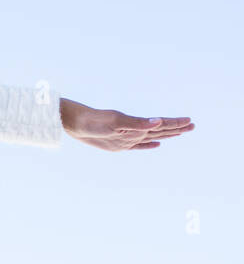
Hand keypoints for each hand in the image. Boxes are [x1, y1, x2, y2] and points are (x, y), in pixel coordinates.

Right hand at [60, 97, 193, 151]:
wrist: (72, 124)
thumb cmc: (91, 121)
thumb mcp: (115, 120)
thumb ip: (136, 123)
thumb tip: (158, 122)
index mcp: (134, 131)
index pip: (160, 127)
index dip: (175, 124)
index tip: (189, 121)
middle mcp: (132, 137)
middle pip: (159, 133)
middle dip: (176, 129)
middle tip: (192, 125)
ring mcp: (125, 141)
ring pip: (150, 137)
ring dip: (165, 134)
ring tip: (179, 132)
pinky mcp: (117, 141)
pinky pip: (138, 144)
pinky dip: (149, 143)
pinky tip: (156, 144)